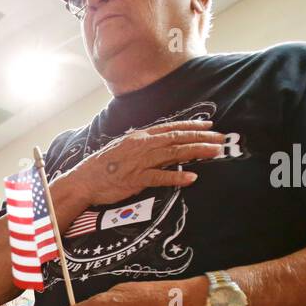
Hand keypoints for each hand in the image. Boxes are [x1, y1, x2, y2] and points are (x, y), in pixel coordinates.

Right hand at [66, 120, 228, 208]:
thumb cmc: (103, 165)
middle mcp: (142, 145)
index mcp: (140, 137)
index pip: (171, 128)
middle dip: (201, 137)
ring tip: (215, 152)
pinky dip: (177, 177)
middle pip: (177, 138)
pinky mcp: (136, 179)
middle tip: (221, 138)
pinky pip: (161, 177)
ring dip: (196, 152)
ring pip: (174, 153)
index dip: (191, 126)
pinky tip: (192, 177)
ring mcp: (140, 162)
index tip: (209, 125)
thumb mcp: (123, 148)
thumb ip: (142, 145)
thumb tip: (159, 144)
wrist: (84, 179)